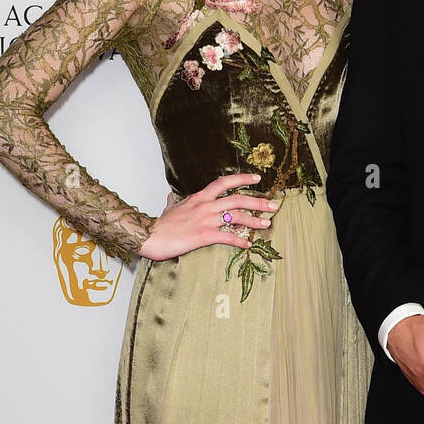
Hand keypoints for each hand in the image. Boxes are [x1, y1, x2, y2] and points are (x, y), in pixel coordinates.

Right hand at [139, 173, 277, 260]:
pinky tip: (248, 245)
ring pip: (236, 217)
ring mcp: (206, 220)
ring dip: (254, 221)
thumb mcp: (169, 207)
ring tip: (266, 224)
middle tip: (273, 206)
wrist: (149, 236)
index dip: (242, 179)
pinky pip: (227, 237)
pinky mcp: (204, 236)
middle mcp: (206, 206)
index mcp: (199, 197)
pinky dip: (240, 241)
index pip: (224, 182)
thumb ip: (174, 201)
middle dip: (258, 203)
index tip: (257, 179)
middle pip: (238, 200)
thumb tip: (169, 197)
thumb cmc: (160, 224)